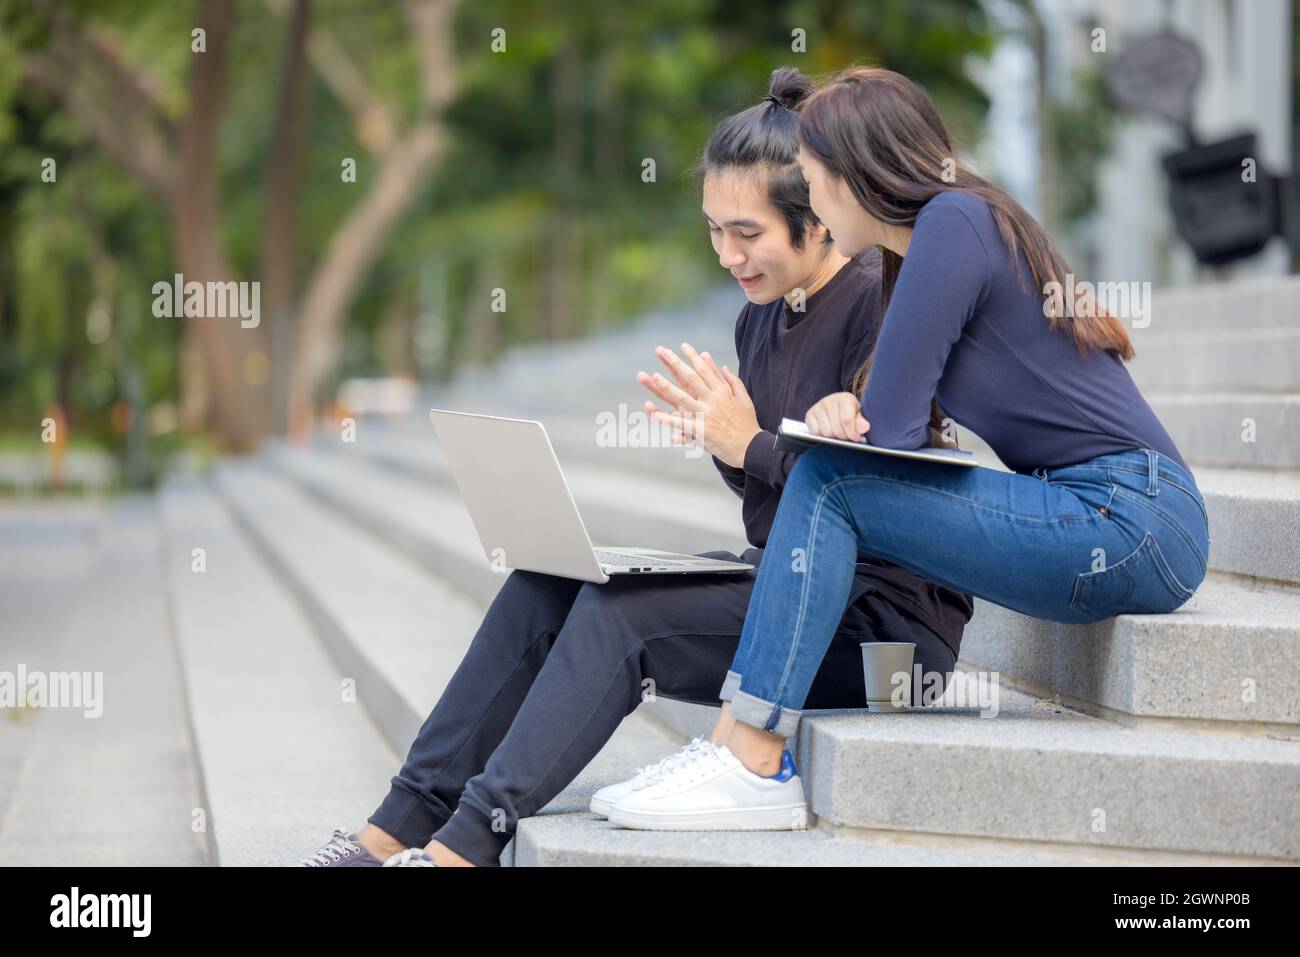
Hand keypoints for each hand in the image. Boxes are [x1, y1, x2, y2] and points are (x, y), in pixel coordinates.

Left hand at [636, 342, 760, 467]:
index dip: (693, 356)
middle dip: (675, 363)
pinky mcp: (702, 432)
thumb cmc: (747, 423)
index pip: (704, 369)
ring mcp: (706, 416)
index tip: (683, 345)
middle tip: (662, 351)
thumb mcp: (744, 398)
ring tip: (653, 377)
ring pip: (682, 398)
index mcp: (722, 391)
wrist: (751, 447)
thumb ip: (732, 381)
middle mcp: (712, 400)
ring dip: (667, 387)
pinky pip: (682, 424)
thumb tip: (722, 366)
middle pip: (690, 378)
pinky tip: (656, 416)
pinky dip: (669, 420)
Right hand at [805, 391, 870, 439]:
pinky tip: (828, 431)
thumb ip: (861, 423)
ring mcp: (818, 407)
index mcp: (845, 398)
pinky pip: (815, 432)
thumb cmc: (851, 415)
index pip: (847, 420)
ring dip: (833, 437)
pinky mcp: (809, 414)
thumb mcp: (859, 418)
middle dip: (843, 436)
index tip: (856, 437)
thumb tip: (864, 427)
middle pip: (836, 429)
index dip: (852, 433)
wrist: (839, 410)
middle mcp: (829, 400)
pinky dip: (822, 436)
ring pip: (826, 432)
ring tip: (838, 433)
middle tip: (847, 435)